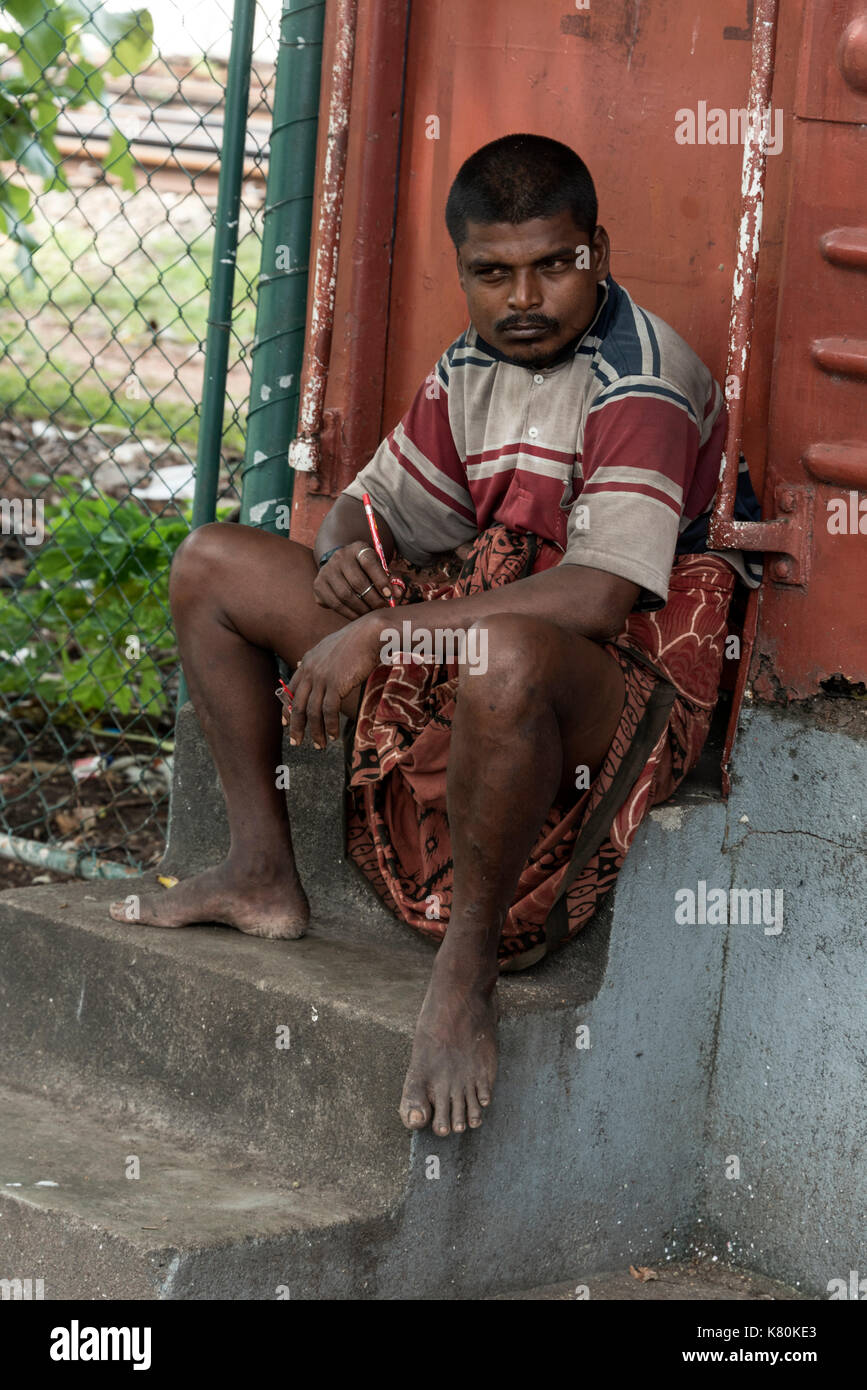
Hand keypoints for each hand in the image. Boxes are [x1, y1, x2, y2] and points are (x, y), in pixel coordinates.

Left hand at [284, 613, 382, 747]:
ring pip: (312, 711)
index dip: (287, 708)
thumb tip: (302, 662)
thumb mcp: (329, 646)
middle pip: (297, 704)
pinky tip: (332, 735)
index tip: (286, 723)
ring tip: (318, 745)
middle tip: (296, 741)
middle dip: (296, 726)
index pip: (291, 689)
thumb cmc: (356, 639)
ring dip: (315, 731)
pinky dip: (330, 725)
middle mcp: (310, 670)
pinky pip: (328, 711)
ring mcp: (322, 677)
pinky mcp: (336, 684)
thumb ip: (315, 658)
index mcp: (308, 661)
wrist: (370, 633)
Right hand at [313, 540, 404, 618]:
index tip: (389, 595)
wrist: (340, 567)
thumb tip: (397, 594)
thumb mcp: (379, 569)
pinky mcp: (318, 585)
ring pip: (345, 595)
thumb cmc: (366, 570)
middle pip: (357, 582)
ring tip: (372, 614)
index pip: (369, 561)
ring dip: (362, 609)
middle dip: (373, 599)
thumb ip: (391, 579)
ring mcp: (326, 571)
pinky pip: (335, 604)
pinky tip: (359, 617)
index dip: (380, 579)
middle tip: (382, 609)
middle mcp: (339, 557)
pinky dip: (349, 614)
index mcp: (358, 548)